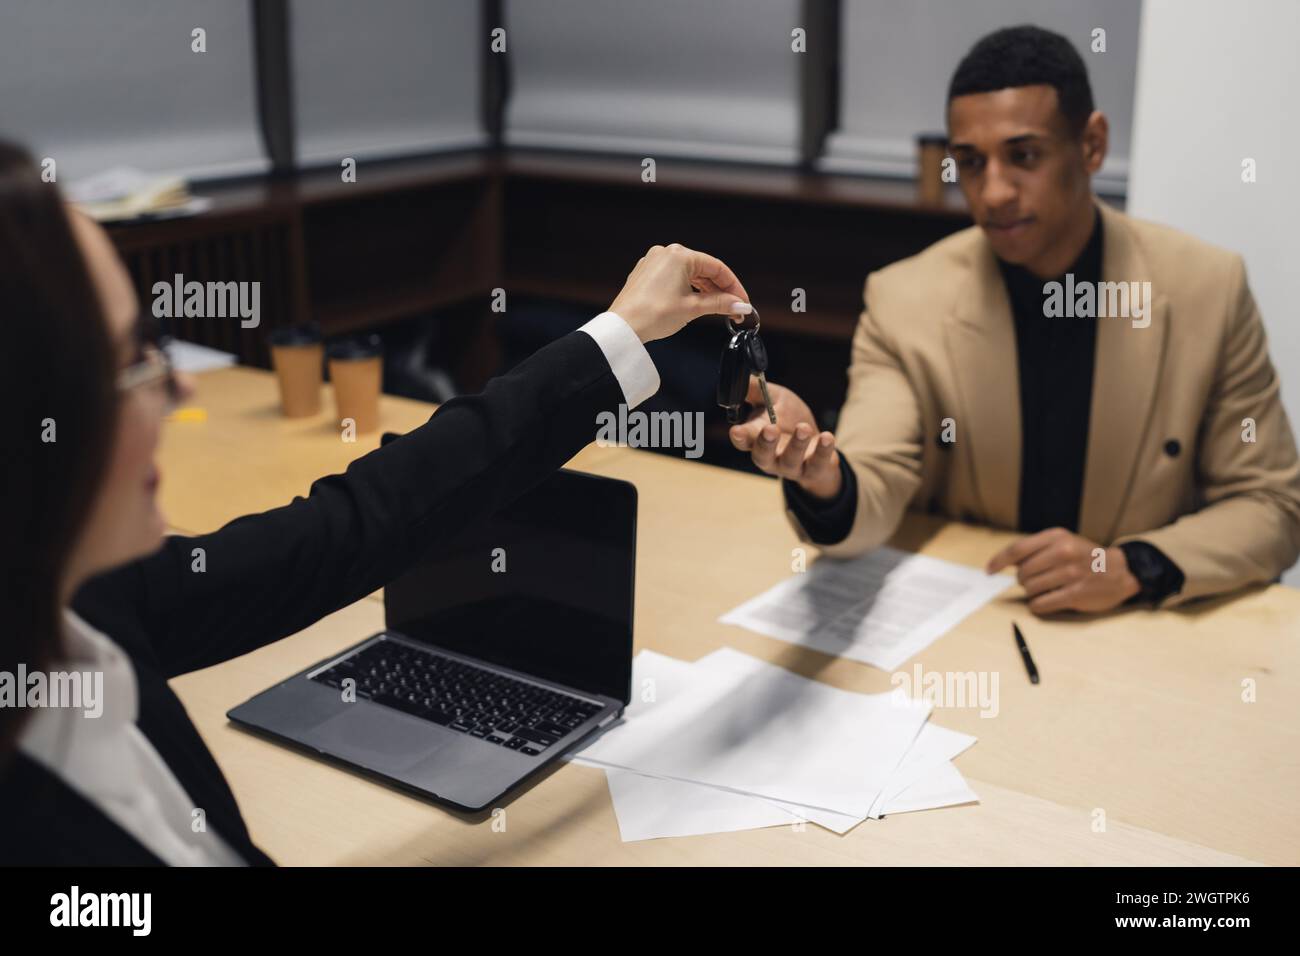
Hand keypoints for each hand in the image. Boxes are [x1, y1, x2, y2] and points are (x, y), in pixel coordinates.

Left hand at [609, 243, 751, 343]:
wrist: (624, 327)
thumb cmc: (653, 314)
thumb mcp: (693, 308)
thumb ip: (720, 303)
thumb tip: (740, 305)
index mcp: (679, 255)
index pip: (717, 267)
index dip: (734, 286)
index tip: (743, 302)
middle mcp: (666, 253)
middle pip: (703, 270)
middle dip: (720, 290)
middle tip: (733, 309)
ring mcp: (654, 263)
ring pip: (689, 274)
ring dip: (705, 291)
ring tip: (718, 309)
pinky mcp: (646, 274)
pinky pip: (674, 278)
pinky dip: (688, 289)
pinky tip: (697, 303)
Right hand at [728, 378, 841, 498]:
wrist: (815, 443)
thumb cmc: (789, 420)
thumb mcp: (773, 399)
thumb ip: (756, 389)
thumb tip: (742, 375)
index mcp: (756, 439)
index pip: (743, 440)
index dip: (739, 437)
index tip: (737, 431)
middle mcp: (770, 456)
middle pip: (762, 455)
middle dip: (765, 443)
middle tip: (770, 429)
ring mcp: (791, 466)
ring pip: (790, 460)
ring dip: (796, 444)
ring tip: (803, 428)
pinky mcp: (813, 470)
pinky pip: (817, 463)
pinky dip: (823, 451)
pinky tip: (828, 437)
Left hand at [986, 527, 1139, 613]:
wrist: (1121, 571)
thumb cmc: (1085, 557)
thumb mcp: (1063, 542)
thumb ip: (1036, 549)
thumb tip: (1004, 561)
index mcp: (1057, 537)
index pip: (1017, 549)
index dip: (999, 561)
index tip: (989, 570)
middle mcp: (1063, 552)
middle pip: (1022, 573)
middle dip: (1024, 580)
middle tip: (1036, 581)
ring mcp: (1070, 573)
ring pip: (1030, 589)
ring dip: (1032, 593)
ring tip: (1046, 589)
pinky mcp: (1076, 594)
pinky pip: (1041, 604)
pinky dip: (1038, 605)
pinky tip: (1047, 601)